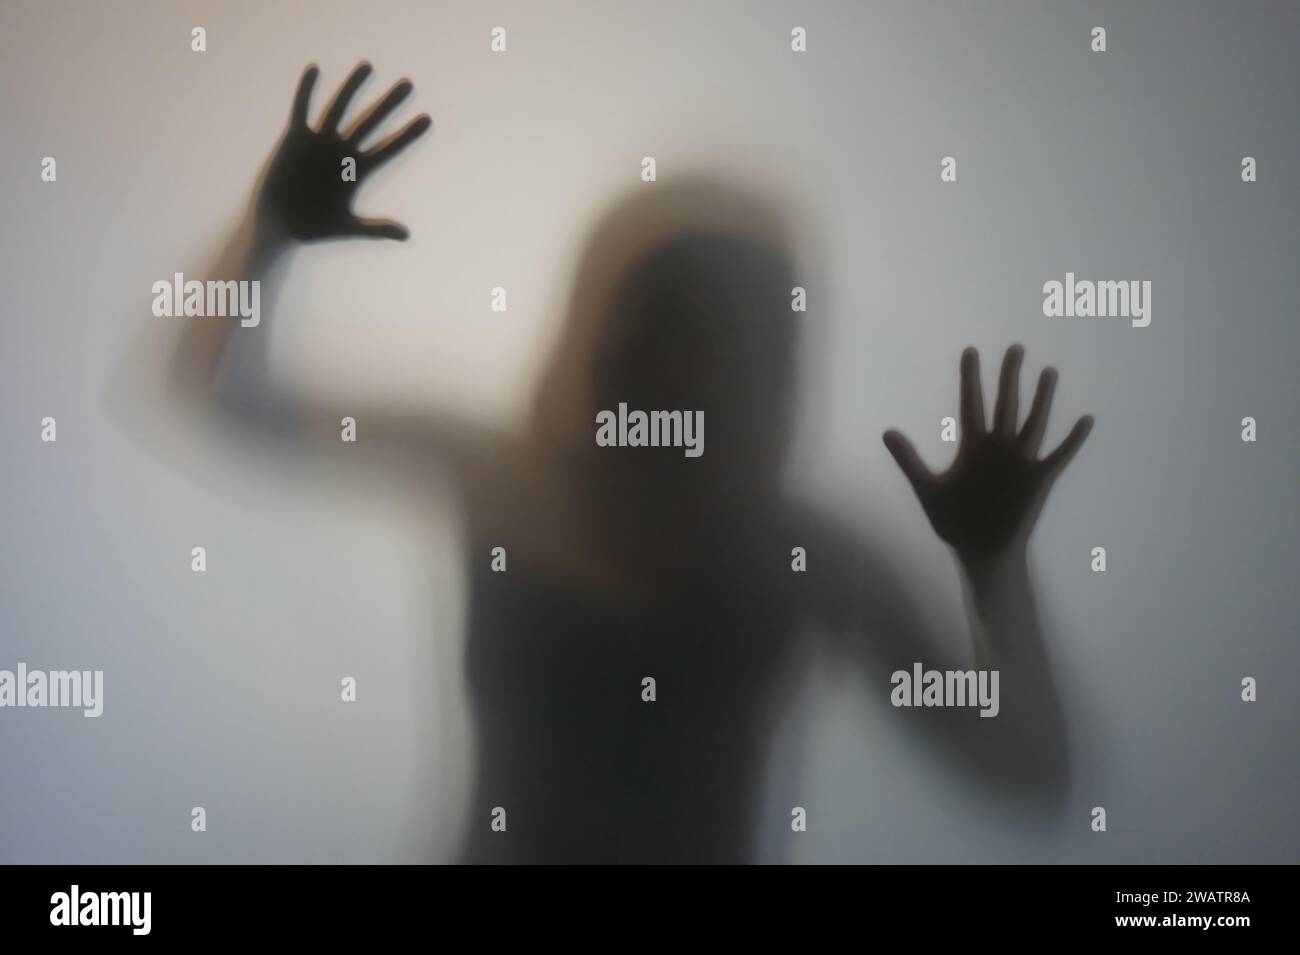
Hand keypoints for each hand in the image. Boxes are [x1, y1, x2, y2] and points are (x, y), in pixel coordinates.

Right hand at [255, 62, 431, 241]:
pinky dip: (307, 91)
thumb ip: (377, 230)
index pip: (389, 149)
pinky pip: (302, 110)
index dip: (407, 135)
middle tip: (409, 84)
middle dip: (390, 104)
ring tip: (368, 66)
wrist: (281, 225)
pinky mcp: (296, 139)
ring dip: (353, 88)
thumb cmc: (315, 228)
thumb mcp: (348, 228)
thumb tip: (407, 235)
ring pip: (341, 109)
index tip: (428, 119)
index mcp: (359, 172)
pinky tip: (315, 69)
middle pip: (371, 122)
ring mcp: (321, 143)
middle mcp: (343, 152)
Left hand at [883, 345, 1092, 566]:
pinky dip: (1071, 439)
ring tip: (1048, 371)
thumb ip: (908, 459)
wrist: (978, 552)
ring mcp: (1018, 462)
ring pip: (1032, 422)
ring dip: (1040, 398)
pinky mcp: (1035, 480)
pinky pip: (1057, 456)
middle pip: (1003, 404)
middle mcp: (997, 448)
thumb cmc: (953, 521)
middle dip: (1008, 377)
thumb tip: (886, 432)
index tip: (969, 350)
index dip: (969, 378)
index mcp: (972, 447)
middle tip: (1014, 347)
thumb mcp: (926, 488)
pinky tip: (1085, 418)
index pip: (970, 404)